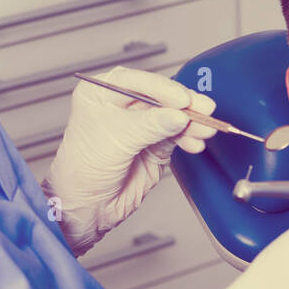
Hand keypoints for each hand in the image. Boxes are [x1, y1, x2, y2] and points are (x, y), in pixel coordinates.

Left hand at [42, 66, 215, 255]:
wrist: (87, 207)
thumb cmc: (83, 169)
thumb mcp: (115, 139)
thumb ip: (149, 125)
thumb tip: (179, 116)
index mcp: (101, 94)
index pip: (137, 81)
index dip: (163, 88)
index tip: (182, 99)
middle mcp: (121, 106)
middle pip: (160, 97)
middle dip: (184, 105)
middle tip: (204, 109)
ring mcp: (140, 127)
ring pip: (173, 117)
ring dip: (192, 123)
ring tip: (205, 130)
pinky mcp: (155, 146)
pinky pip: (177, 136)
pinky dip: (190, 139)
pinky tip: (195, 143)